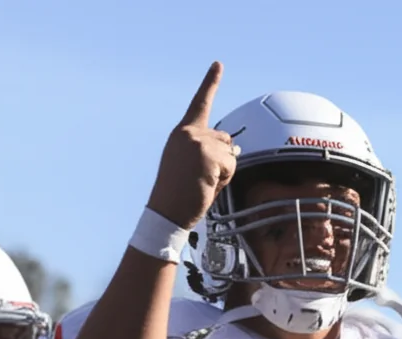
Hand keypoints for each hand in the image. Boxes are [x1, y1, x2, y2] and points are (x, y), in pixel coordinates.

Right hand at [147, 61, 237, 228]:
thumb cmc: (178, 195)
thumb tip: (236, 149)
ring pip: (230, 153)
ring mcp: (198, 141)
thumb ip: (211, 152)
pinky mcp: (207, 154)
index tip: (218, 64)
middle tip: (202, 179)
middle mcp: (189, 133)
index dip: (210, 83)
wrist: (165, 212)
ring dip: (224, 172)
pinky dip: (224, 179)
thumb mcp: (192, 166)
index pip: (199, 104)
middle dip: (223, 160)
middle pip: (225, 139)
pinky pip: (231, 165)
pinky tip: (206, 185)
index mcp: (182, 133)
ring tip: (203, 184)